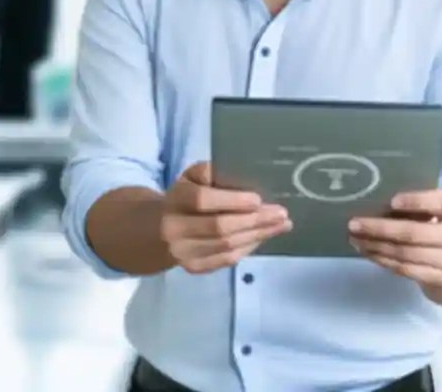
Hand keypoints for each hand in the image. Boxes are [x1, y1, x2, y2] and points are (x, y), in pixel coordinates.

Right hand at [160, 162, 290, 274]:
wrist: (159, 230)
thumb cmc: (186, 196)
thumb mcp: (193, 177)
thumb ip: (215, 174)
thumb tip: (249, 182)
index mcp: (175, 199)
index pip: (202, 201)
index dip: (232, 201)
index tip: (258, 199)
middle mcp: (174, 228)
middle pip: (219, 227)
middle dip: (255, 221)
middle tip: (282, 214)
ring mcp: (183, 252)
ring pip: (226, 246)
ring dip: (258, 235)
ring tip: (282, 225)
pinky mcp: (193, 268)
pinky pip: (226, 260)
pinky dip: (248, 248)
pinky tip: (263, 237)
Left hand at [348, 191, 441, 288]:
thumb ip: (423, 205)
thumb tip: (382, 204)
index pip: (441, 203)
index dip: (417, 201)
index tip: (393, 200)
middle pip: (415, 234)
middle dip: (381, 229)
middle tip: (354, 224)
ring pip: (405, 254)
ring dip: (375, 246)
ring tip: (354, 238)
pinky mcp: (438, 279)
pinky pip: (405, 270)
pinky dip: (383, 260)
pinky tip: (368, 252)